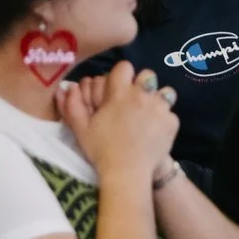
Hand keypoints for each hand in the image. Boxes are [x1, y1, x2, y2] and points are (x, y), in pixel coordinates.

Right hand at [58, 62, 177, 183]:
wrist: (127, 172)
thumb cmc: (101, 150)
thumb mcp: (81, 128)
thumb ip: (72, 105)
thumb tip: (66, 87)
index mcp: (120, 93)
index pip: (124, 66)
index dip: (120, 75)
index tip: (117, 88)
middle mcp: (142, 95)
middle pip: (147, 75)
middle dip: (141, 85)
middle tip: (133, 102)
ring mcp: (160, 107)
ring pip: (163, 91)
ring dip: (155, 100)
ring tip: (147, 116)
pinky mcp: (172, 122)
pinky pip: (170, 112)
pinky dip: (163, 120)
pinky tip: (154, 131)